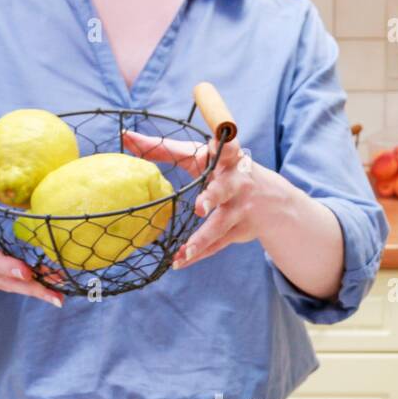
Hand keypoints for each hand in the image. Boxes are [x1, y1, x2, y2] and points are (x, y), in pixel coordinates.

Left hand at [121, 130, 287, 269]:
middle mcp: (237, 183)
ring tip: (185, 250)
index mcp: (228, 159)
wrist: (272, 200)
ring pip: (219, 226)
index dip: (224, 143)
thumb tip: (125, 136)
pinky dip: (199, 254)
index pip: (226, 149)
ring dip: (203, 238)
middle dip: (212, 198)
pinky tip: (180, 262)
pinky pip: (217, 244)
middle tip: (200, 207)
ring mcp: (240, 209)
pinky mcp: (239, 230)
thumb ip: (167, 149)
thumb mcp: (203, 157)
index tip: (218, 138)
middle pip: (223, 191)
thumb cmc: (223, 170)